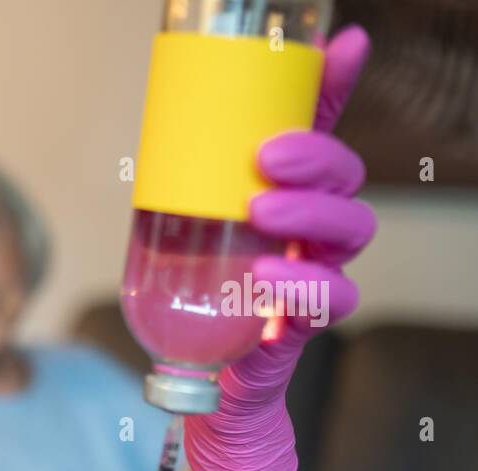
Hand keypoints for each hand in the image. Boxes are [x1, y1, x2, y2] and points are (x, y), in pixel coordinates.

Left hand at [184, 24, 375, 470]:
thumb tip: (163, 130)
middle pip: (344, 179)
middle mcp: (311, 230)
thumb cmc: (197, 296)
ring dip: (309, 216)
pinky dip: (300, 288)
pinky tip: (266, 280)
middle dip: (315, 159)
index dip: (335, 88)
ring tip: (261, 211)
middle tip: (267, 156)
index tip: (347, 46)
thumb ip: (184, 189)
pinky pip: (331, 300)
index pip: (320, 133)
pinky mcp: (306, 323)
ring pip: (351, 232)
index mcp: (286, 196)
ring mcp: (317, 273)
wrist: (204, 380)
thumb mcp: (182, 233)